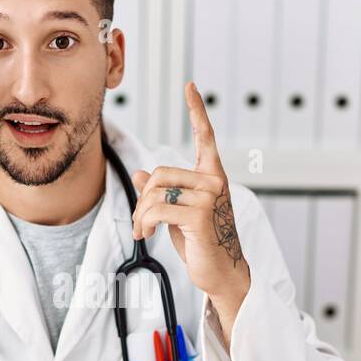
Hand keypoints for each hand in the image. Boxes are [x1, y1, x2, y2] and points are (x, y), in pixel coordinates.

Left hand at [132, 81, 249, 334]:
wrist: (220, 274)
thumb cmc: (201, 244)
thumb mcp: (178, 213)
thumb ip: (163, 192)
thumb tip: (142, 173)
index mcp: (212, 177)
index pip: (206, 137)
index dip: (197, 111)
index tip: (189, 86)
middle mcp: (214, 182)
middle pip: (160, 173)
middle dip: (142, 200)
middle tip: (140, 223)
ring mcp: (210, 197)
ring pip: (155, 192)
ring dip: (140, 215)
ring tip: (143, 231)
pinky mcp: (200, 215)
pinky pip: (157, 209)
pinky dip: (144, 223)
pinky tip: (147, 235)